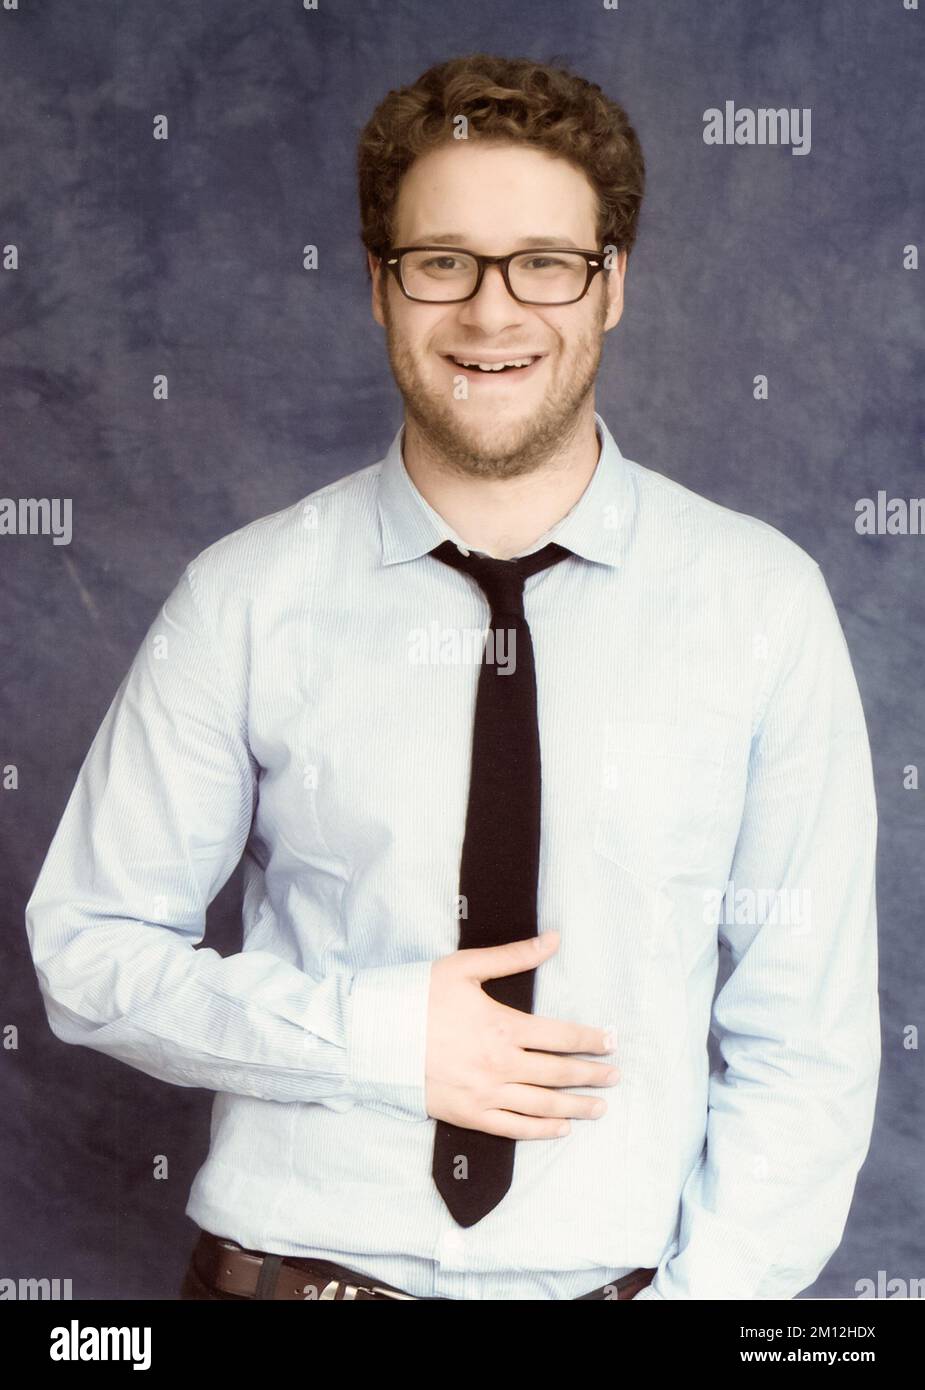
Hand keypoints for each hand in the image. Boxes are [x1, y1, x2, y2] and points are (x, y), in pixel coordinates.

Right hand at [424, 930, 619, 1137]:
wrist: (375, 1037)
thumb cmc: (418, 997)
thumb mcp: (465, 967)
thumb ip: (513, 956)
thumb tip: (553, 939)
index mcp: (503, 1026)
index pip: (561, 1036)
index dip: (590, 1040)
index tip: (611, 1042)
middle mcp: (501, 1064)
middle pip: (559, 1073)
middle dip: (591, 1076)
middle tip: (615, 1077)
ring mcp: (486, 1093)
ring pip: (543, 1105)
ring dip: (576, 1107)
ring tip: (599, 1108)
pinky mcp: (469, 1114)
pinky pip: (513, 1128)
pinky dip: (541, 1130)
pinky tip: (560, 1128)